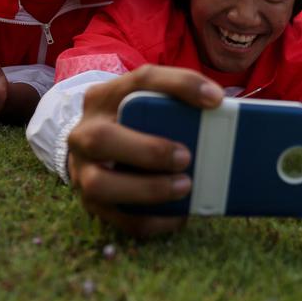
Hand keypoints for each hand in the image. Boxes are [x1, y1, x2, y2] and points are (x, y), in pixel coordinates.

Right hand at [66, 65, 222, 237]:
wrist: (92, 146)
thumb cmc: (133, 121)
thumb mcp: (147, 100)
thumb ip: (177, 101)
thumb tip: (219, 108)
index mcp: (106, 96)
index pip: (142, 80)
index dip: (180, 86)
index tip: (215, 100)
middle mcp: (86, 131)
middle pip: (102, 138)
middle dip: (147, 150)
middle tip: (186, 157)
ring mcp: (82, 170)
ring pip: (99, 185)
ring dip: (147, 189)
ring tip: (185, 186)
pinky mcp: (90, 202)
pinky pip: (118, 218)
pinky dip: (153, 220)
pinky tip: (180, 215)